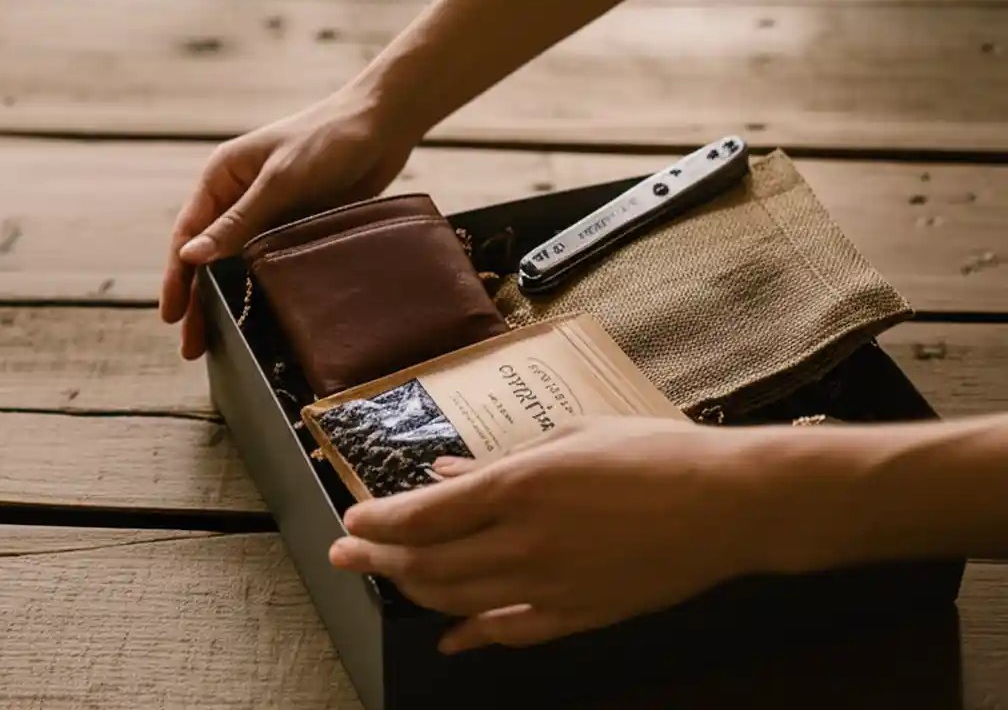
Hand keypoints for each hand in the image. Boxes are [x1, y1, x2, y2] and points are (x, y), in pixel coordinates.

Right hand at [160, 90, 420, 358]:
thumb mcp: (279, 182)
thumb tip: (191, 258)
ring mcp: (268, 213)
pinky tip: (261, 320)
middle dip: (198, 300)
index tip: (171, 317)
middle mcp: (238, 197)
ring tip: (221, 345)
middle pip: (209, 257)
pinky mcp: (296, 225)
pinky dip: (262, 291)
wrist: (382, 125)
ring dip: (229, 300)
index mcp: (222, 178)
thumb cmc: (327, 140)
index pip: (188, 235)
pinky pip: (272, 264)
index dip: (177, 278)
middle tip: (192, 347)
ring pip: (239, 265)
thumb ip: (238, 223)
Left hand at [328, 416, 784, 653]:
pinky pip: (510, 634)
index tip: (354, 520)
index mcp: (518, 487)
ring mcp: (551, 586)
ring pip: (457, 602)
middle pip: (426, 564)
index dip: (376, 523)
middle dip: (376, 559)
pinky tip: (450, 638)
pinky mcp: (579, 615)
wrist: (727, 504)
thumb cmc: (653, 455)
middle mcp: (524, 543)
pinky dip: (472, 637)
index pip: (421, 517)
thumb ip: (498, 461)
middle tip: (347, 554)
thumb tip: (444, 472)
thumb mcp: (568, 436)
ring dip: (413, 592)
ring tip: (390, 578)